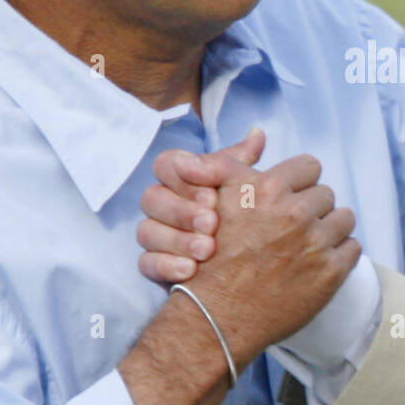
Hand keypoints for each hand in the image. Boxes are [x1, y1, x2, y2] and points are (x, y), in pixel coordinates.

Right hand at [138, 128, 265, 283]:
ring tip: (207, 250)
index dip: (185, 178)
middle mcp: (163, 203)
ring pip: (146, 231)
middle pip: (152, 197)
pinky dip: (166, 266)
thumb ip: (242, 163)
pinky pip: (145, 264)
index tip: (213, 196)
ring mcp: (155, 234)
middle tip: (212, 224)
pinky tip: (190, 271)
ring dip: (177, 239)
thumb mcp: (244, 186)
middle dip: (182, 211)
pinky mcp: (154, 264)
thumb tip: (258, 133)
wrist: (242, 266)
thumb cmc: (240, 215)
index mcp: (180, 178)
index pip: (166, 164)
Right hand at [139, 134, 360, 364]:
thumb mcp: (215, 198)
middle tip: (295, 226)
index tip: (291, 197)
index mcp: (268, 189)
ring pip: (344, 219)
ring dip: (330, 229)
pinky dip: (340, 254)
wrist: (216, 316)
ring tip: (308, 244)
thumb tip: (259, 132)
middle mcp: (295, 213)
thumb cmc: (213, 257)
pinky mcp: (331, 273)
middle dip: (313, 207)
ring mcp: (316, 244)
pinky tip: (318, 262)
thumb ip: (234, 161)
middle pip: (326, 194)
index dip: (299, 182)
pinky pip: (353, 248)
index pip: (309, 166)